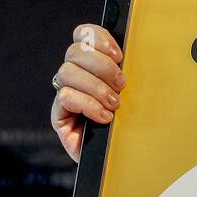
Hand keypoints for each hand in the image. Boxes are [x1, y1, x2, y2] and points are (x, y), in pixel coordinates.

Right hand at [50, 22, 125, 163]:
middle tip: (122, 84)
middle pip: (75, 51)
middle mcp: (76, 76)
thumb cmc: (130, 124)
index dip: (98, 38)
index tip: (119, 54)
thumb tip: (136, 56)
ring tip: (114, 104)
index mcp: (93, 63)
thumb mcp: (136, 94)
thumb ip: (132, 73)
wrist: (121, 162)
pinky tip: (104, 116)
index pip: (84, 35)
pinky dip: (88, 104)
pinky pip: (66, 97)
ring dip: (96, 86)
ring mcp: (65, 94)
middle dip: (102, 66)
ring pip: (67, 71)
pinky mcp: (59, 115)